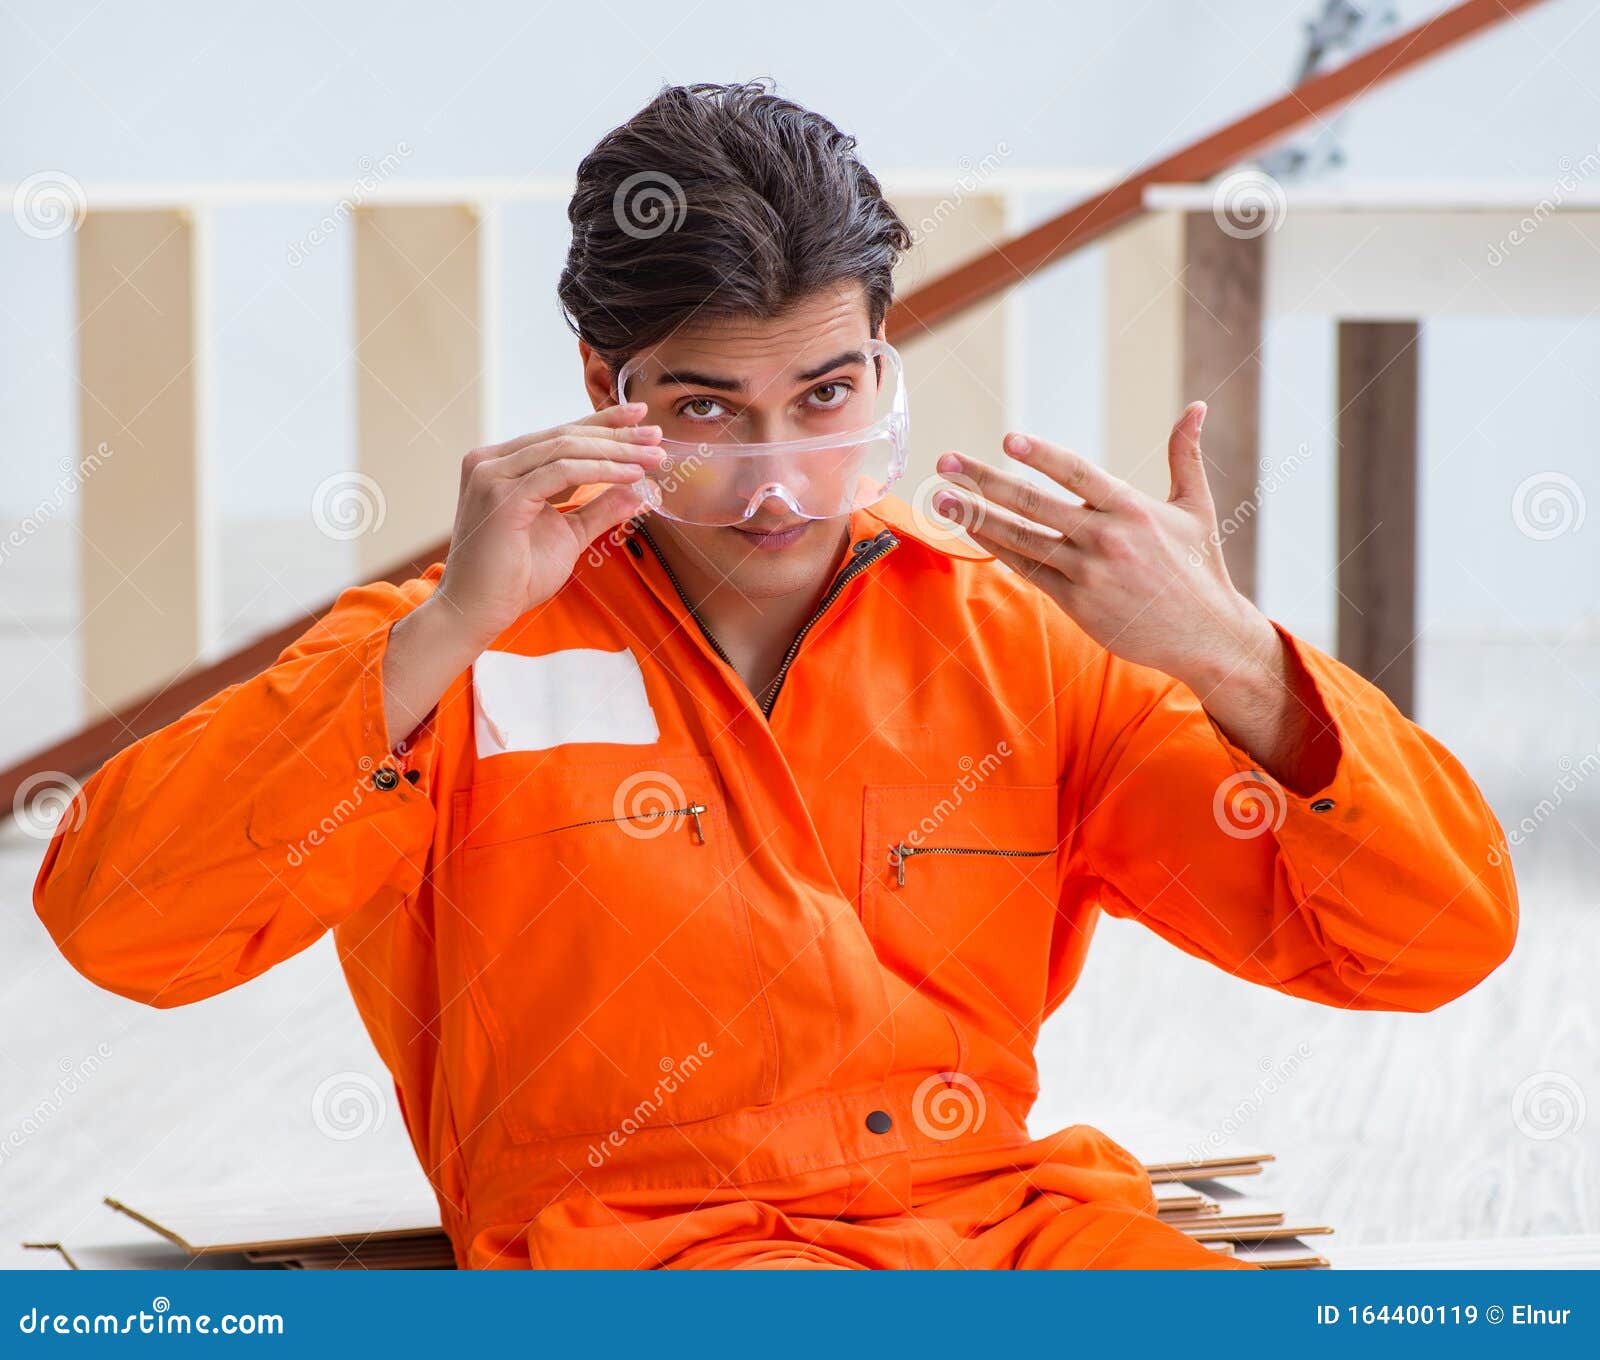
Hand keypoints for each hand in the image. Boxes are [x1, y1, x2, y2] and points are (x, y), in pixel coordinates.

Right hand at [431, 403, 664, 648]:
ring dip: (615, 451)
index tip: (642, 419)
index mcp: (502, 464)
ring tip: (653, 457)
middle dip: (617, 434)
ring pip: (565, 449)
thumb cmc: (515, 577)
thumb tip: (639, 491)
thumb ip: (599, 510)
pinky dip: (600, 471)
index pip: (560, 435)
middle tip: (657, 436)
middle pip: (565, 436)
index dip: (603, 423)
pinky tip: (631, 475)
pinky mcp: (501, 496)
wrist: (478, 612)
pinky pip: (561, 472)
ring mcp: (492, 475)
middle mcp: (491, 461)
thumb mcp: (569, 535)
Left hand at [932, 402, 1276, 692]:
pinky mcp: (1075, 603)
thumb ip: (1185, 454)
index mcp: (1132, 508)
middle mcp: (1106, 539)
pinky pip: (1027, 570)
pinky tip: (970, 529)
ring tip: (941, 497)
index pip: (1079, 474)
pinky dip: (996, 549)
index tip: (1008, 439)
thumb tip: (1197, 405)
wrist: (1204, 635)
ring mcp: (1087, 573)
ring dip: (976, 517)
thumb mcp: (1196, 506)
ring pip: (1022, 539)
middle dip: (984, 481)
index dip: (1043, 456)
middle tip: (946, 462)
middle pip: (1034, 504)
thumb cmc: (1199, 567)